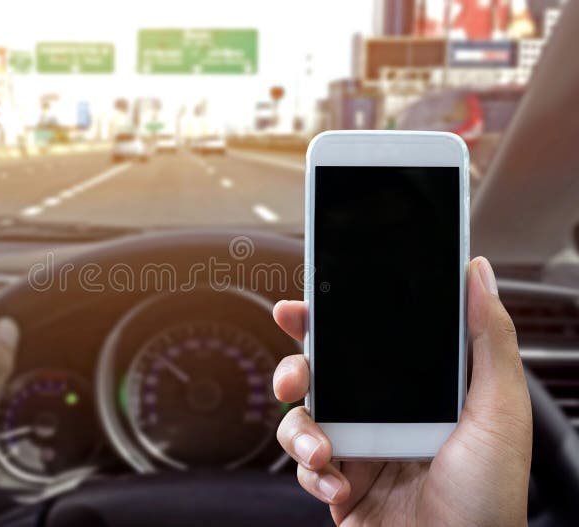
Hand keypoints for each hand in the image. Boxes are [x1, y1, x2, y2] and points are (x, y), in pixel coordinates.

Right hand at [273, 257, 531, 525]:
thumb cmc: (491, 496)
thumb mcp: (500, 409)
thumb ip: (490, 338)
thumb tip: (479, 273)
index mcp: (417, 390)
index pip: (368, 342)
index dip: (331, 320)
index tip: (304, 306)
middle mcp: (383, 415)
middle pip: (322, 373)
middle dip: (296, 368)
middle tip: (294, 379)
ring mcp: (358, 449)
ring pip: (302, 418)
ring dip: (300, 431)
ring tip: (323, 451)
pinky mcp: (339, 483)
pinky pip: (305, 465)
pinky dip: (313, 473)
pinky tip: (339, 486)